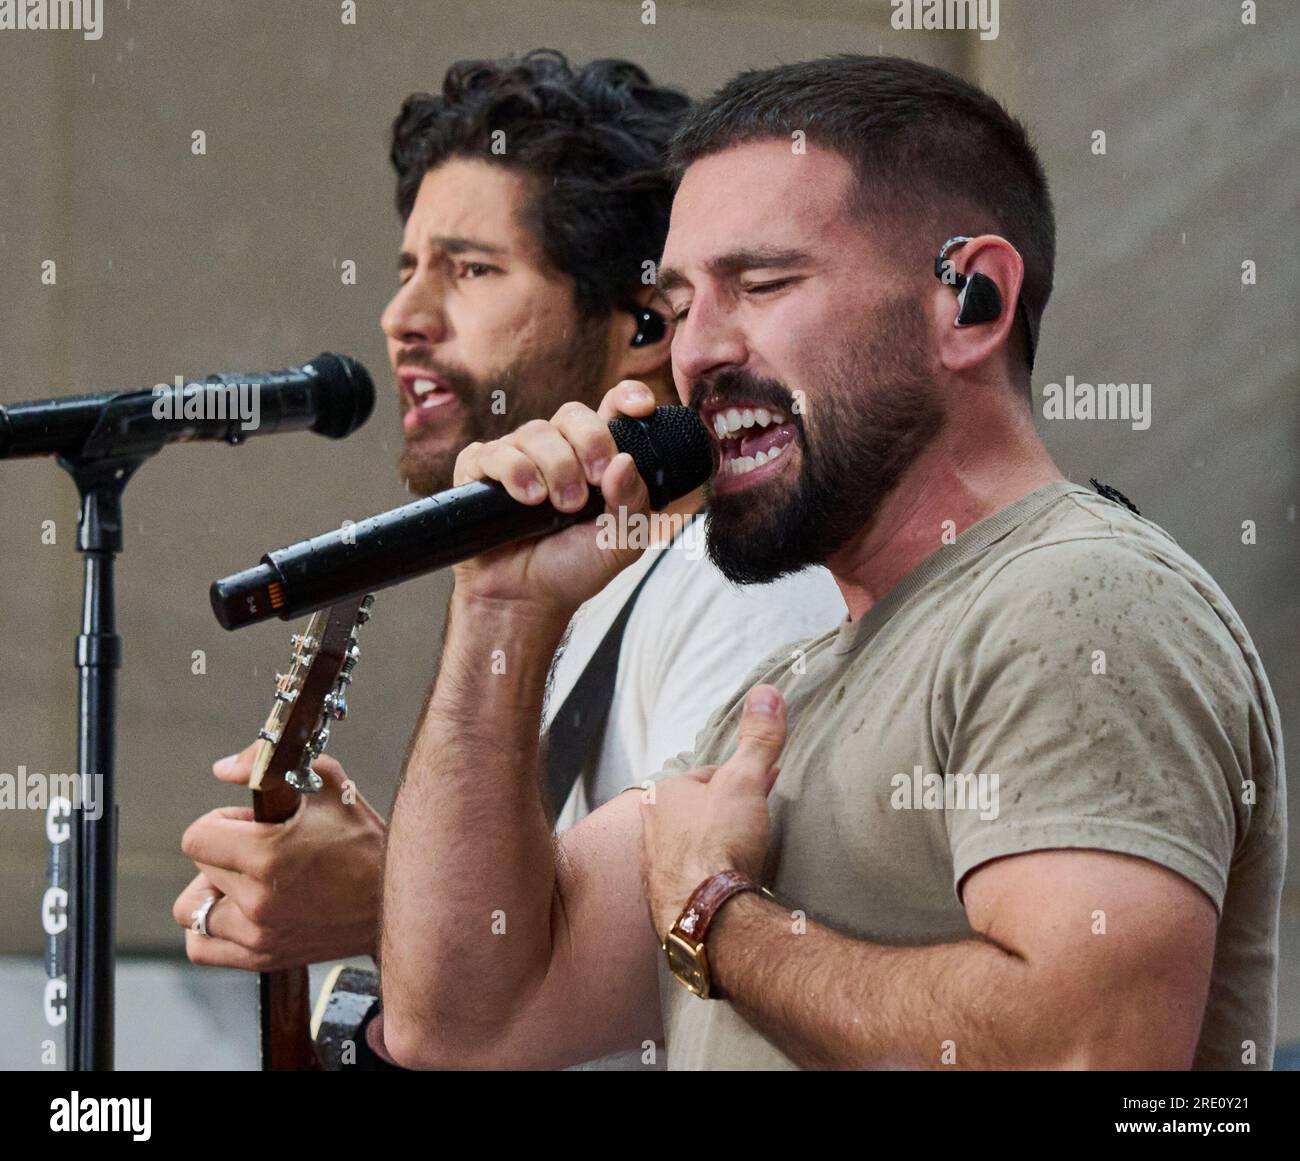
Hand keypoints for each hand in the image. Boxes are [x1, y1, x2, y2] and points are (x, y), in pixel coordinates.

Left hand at [173, 741, 385, 970]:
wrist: (399, 899)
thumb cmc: (365, 842)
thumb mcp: (328, 785)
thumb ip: (267, 766)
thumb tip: (223, 768)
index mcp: (267, 855)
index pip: (197, 837)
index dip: (220, 823)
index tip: (247, 824)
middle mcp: (257, 901)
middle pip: (200, 867)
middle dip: (225, 852)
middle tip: (262, 848)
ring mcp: (258, 935)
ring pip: (192, 907)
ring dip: (215, 891)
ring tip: (248, 882)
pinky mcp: (262, 958)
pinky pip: (201, 946)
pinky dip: (211, 928)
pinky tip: (240, 911)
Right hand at [449, 380, 656, 617]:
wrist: (527, 600)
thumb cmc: (573, 567)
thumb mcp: (621, 543)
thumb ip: (633, 504)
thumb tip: (625, 462)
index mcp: (595, 457)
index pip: (612, 408)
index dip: (626, 397)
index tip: (640, 408)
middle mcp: (558, 450)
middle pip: (573, 414)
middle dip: (589, 443)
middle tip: (593, 483)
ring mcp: (517, 457)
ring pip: (535, 432)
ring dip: (554, 468)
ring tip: (557, 506)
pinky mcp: (480, 472)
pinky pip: (493, 452)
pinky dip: (513, 472)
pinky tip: (525, 499)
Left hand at [639, 686, 786, 938]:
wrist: (706, 913)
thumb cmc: (718, 841)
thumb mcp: (744, 780)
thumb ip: (757, 739)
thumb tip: (767, 691)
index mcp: (664, 793)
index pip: (706, 777)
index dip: (738, 779)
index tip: (763, 785)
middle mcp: (651, 826)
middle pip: (698, 810)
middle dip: (725, 810)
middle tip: (755, 817)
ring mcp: (655, 865)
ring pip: (692, 843)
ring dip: (716, 843)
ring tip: (744, 851)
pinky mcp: (666, 898)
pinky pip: (692, 876)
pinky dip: (710, 874)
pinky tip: (729, 882)